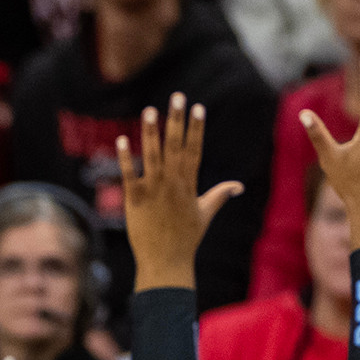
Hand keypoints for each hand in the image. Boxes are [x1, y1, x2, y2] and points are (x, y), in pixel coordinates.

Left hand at [118, 93, 244, 290]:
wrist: (166, 262)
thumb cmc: (186, 239)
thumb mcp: (205, 214)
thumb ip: (219, 195)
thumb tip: (238, 186)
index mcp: (189, 185)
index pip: (194, 150)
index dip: (196, 129)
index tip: (197, 108)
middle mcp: (172, 184)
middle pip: (175, 146)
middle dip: (176, 120)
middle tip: (177, 97)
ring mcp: (153, 190)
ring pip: (152, 156)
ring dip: (151, 132)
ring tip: (150, 110)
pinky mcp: (134, 199)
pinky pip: (128, 175)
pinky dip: (124, 158)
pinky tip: (121, 139)